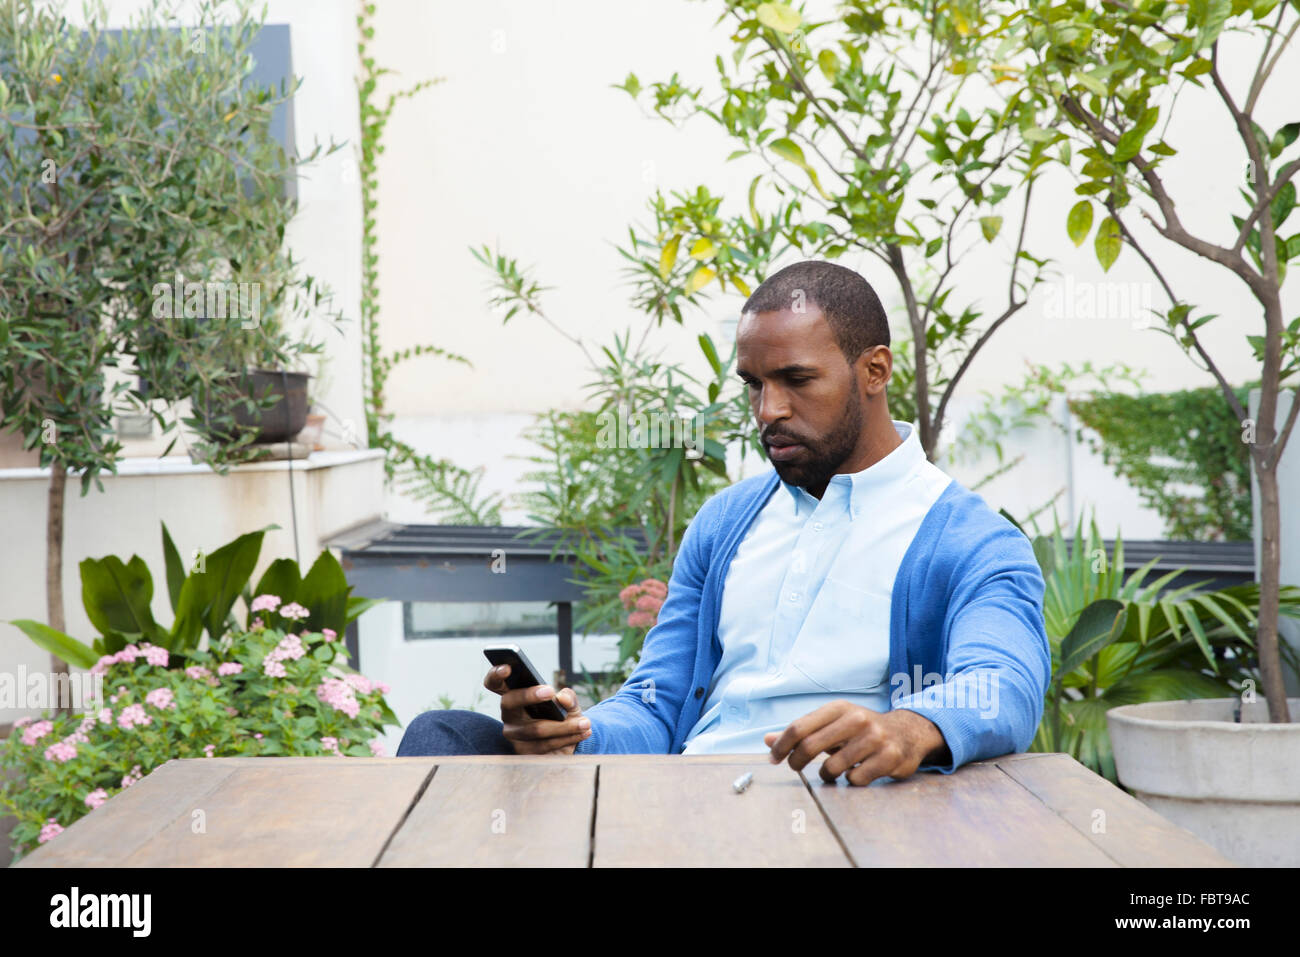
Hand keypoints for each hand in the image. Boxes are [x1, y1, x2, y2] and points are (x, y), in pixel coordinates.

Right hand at [484, 663, 591, 754]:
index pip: (495, 683)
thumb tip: (562, 698)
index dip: (496, 674)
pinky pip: (544, 746)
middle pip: (510, 701)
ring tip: (585, 722)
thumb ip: (569, 697)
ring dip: (564, 726)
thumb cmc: (563, 718)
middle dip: (529, 695)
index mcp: (515, 695)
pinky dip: (567, 738)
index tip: (507, 668)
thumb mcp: (569, 704)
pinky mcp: (523, 753)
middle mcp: (509, 714)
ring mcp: (514, 734)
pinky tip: (583, 733)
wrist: (569, 744)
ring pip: (535, 728)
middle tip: (550, 691)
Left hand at [764, 702, 946, 785]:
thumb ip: (801, 732)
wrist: (908, 731)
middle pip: (810, 746)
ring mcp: (875, 738)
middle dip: (797, 761)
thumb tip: (767, 740)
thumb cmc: (860, 729)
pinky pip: (855, 779)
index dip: (781, 745)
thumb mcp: (833, 723)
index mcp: (839, 708)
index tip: (774, 758)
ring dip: (826, 774)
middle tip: (795, 767)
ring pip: (832, 767)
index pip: (799, 727)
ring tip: (832, 770)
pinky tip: (857, 772)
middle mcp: (857, 719)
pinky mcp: (889, 758)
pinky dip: (851, 780)